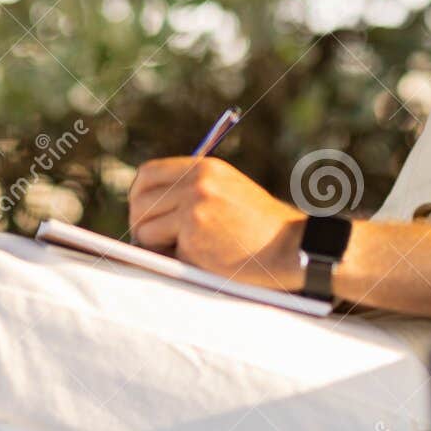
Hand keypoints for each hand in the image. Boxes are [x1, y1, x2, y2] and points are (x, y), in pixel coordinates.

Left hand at [128, 157, 305, 290]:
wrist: (291, 247)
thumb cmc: (261, 226)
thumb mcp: (228, 191)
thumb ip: (191, 191)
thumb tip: (145, 210)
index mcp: (205, 168)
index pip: (148, 174)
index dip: (139, 195)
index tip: (143, 212)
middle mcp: (197, 184)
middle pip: (139, 202)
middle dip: (140, 224)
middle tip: (154, 240)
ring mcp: (194, 211)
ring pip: (145, 230)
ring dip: (158, 246)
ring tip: (187, 251)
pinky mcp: (194, 239)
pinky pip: (166, 255)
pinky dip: (178, 263)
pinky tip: (206, 261)